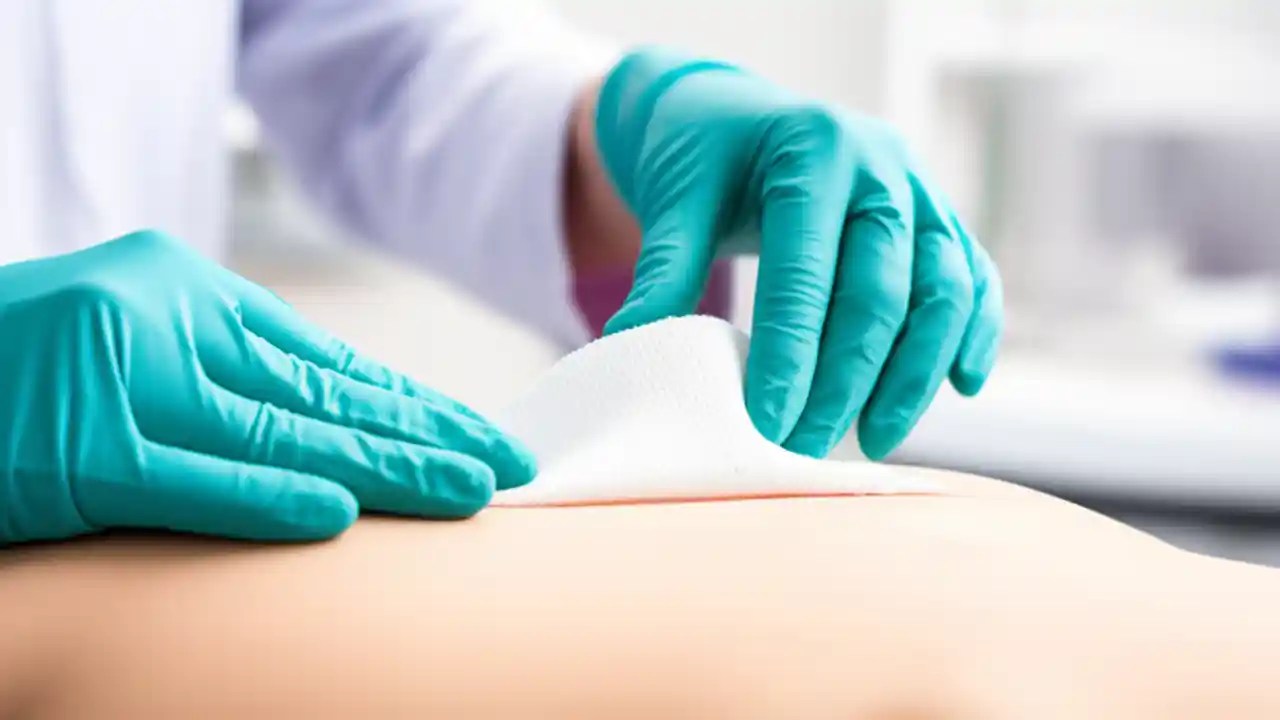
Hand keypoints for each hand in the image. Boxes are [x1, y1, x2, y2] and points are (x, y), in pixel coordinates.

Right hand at [0, 230, 534, 543]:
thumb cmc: (25, 378)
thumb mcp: (139, 358)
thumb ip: (226, 387)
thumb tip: (333, 442)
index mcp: (186, 298)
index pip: (326, 363)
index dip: (409, 403)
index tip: (478, 434)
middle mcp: (166, 325)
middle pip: (324, 393)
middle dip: (424, 432)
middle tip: (509, 461)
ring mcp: (121, 381)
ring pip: (281, 432)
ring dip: (381, 465)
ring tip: (466, 488)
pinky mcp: (78, 447)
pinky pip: (189, 478)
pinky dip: (265, 497)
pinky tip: (338, 513)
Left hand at [595, 48, 1002, 459]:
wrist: (733, 113)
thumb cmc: (702, 157)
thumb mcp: (675, 200)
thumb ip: (664, 270)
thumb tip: (631, 345)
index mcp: (812, 151)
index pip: (807, 272)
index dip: (790, 355)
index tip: (769, 424)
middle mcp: (880, 165)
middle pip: (882, 291)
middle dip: (848, 381)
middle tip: (807, 446)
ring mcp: (920, 189)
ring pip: (943, 291)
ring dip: (915, 375)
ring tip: (875, 440)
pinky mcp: (939, 217)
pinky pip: (973, 278)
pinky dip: (975, 333)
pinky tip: (962, 389)